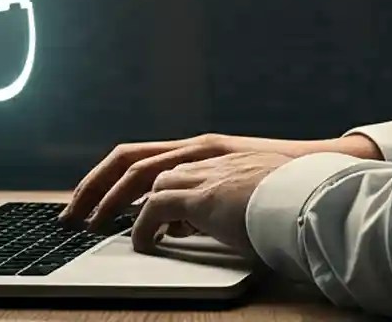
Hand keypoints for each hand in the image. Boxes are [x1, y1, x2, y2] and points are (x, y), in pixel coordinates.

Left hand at [57, 132, 380, 232]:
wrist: (319, 193)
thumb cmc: (291, 194)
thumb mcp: (242, 190)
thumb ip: (209, 198)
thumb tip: (181, 224)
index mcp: (207, 148)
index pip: (146, 153)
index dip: (114, 174)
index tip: (93, 196)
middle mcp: (199, 151)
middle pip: (129, 159)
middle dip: (95, 186)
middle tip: (73, 213)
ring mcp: (202, 169)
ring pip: (137, 182)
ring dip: (111, 207)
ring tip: (94, 229)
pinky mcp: (205, 194)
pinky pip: (155, 209)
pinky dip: (142, 228)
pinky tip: (142, 244)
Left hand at [127, 151, 296, 255]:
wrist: (316, 200)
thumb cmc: (305, 201)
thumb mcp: (275, 194)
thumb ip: (253, 199)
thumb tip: (246, 222)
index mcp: (235, 157)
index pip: (188, 163)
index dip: (168, 184)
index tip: (155, 207)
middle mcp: (217, 159)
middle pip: (162, 166)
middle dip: (138, 189)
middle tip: (126, 214)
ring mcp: (209, 176)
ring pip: (153, 182)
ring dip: (134, 206)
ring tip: (128, 230)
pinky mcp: (203, 198)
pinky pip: (156, 208)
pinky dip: (144, 227)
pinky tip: (144, 244)